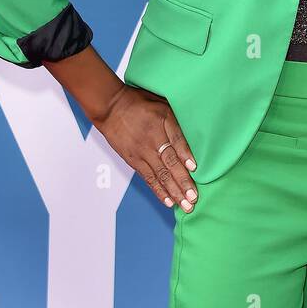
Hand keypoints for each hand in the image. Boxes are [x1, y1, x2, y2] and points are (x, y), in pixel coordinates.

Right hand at [93, 82, 198, 211]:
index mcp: (162, 122)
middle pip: (169, 163)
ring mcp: (141, 152)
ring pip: (160, 175)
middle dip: (183, 182)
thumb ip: (177, 120)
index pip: (176, 140)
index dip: (185, 154)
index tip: (195, 168)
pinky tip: (169, 201)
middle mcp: (152, 139)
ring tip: (185, 205)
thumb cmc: (140, 102)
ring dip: (174, 191)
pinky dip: (159, 190)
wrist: (111, 107)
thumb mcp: (162, 103)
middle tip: (194, 198)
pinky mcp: (133, 160)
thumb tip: (195, 134)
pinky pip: (148, 178)